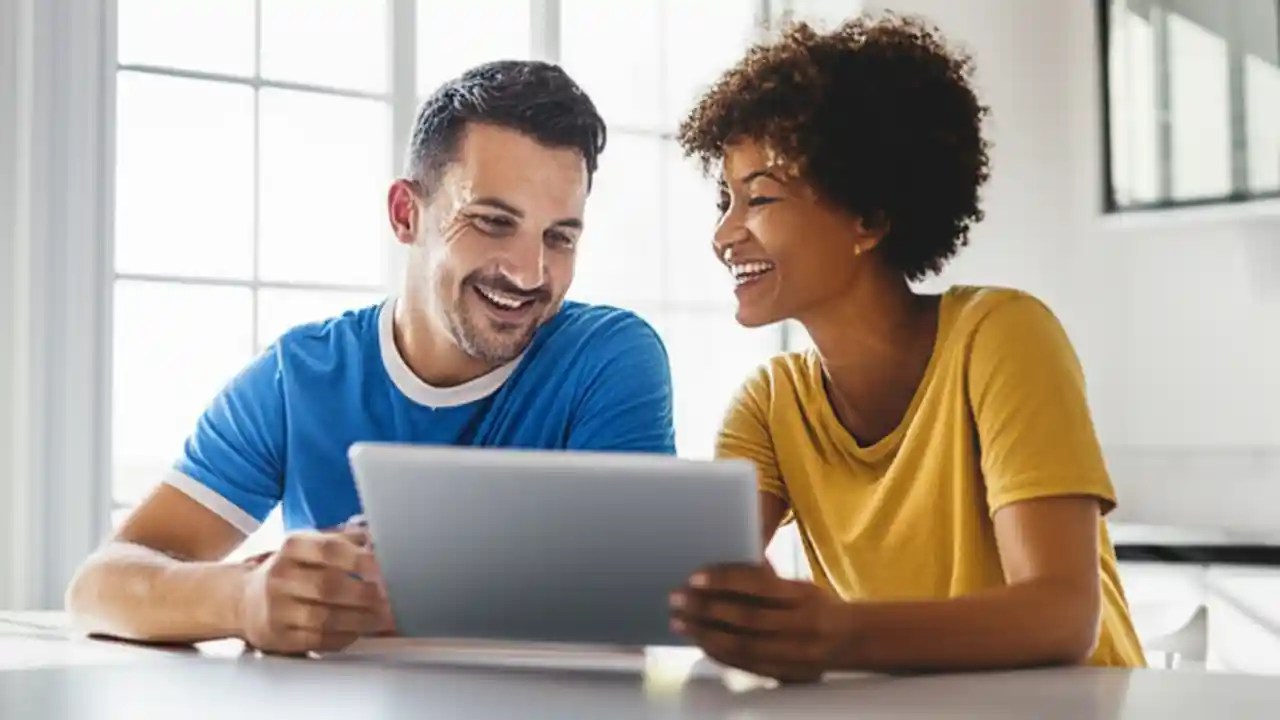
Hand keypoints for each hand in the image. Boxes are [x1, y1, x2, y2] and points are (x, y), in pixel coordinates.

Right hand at [237, 531, 389, 653]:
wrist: (244, 600)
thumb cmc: (292, 569)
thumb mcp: (311, 545)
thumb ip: (346, 540)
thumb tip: (380, 538)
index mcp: (292, 546)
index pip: (329, 549)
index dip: (360, 558)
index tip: (384, 567)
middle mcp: (280, 576)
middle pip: (329, 586)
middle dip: (366, 594)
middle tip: (391, 598)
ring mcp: (276, 609)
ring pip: (325, 617)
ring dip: (360, 619)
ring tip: (384, 618)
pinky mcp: (278, 637)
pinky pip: (317, 640)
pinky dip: (344, 637)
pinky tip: (360, 631)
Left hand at [669, 563, 848, 682]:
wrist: (851, 641)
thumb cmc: (817, 605)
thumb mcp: (800, 586)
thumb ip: (767, 581)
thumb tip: (723, 572)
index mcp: (804, 597)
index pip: (760, 586)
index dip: (726, 581)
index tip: (695, 576)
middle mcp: (801, 626)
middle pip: (747, 619)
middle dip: (706, 609)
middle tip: (677, 599)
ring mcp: (793, 655)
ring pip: (742, 646)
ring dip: (705, 633)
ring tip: (680, 622)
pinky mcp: (785, 674)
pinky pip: (745, 665)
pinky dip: (718, 653)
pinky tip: (700, 642)